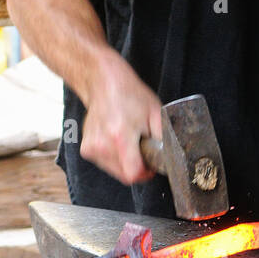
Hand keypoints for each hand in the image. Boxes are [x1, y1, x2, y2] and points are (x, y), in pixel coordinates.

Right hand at [80, 49, 163, 185]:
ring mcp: (92, 148)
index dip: (145, 173)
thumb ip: (165, 140)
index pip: (133, 174)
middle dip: (136, 166)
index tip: (150, 164)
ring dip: (126, 162)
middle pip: (125, 175)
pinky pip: (106, 165)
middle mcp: (102, 144)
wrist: (102, 82)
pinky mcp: (86, 150)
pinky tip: (116, 140)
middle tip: (139, 146)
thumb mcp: (156, 114)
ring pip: (116, 172)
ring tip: (127, 140)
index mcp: (120, 136)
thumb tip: (172, 160)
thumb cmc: (130, 94)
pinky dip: (115, 158)